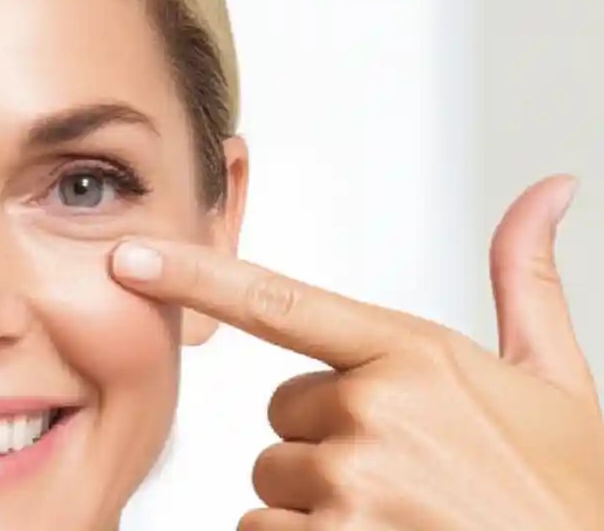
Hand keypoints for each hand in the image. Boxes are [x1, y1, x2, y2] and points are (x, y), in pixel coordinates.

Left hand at [110, 176, 603, 529]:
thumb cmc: (572, 490)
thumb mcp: (557, 379)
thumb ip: (524, 284)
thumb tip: (548, 191)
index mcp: (413, 354)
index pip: (279, 304)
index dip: (194, 277)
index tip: (129, 260)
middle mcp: (374, 413)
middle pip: (281, 418)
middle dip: (324, 443)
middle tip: (406, 471)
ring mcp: (352, 486)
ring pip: (271, 483)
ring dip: (315, 505)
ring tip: (401, 516)